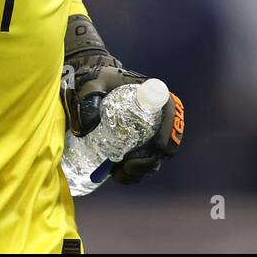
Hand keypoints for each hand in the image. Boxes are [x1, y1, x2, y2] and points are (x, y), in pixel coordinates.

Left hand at [61, 15, 183, 184]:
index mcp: (150, 93)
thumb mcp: (91, 84)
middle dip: (151, 159)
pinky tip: (119, 176)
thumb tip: (86, 129)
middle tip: (129, 167)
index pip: (169, 108)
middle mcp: (154, 113)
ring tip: (120, 176)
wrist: (92, 84)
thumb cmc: (96, 80)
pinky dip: (135, 173)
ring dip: (143, 170)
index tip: (160, 147)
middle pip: (165, 140)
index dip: (171, 128)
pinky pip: (143, 161)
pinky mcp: (138, 142)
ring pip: (154, 155)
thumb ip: (89, 99)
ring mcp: (147, 130)